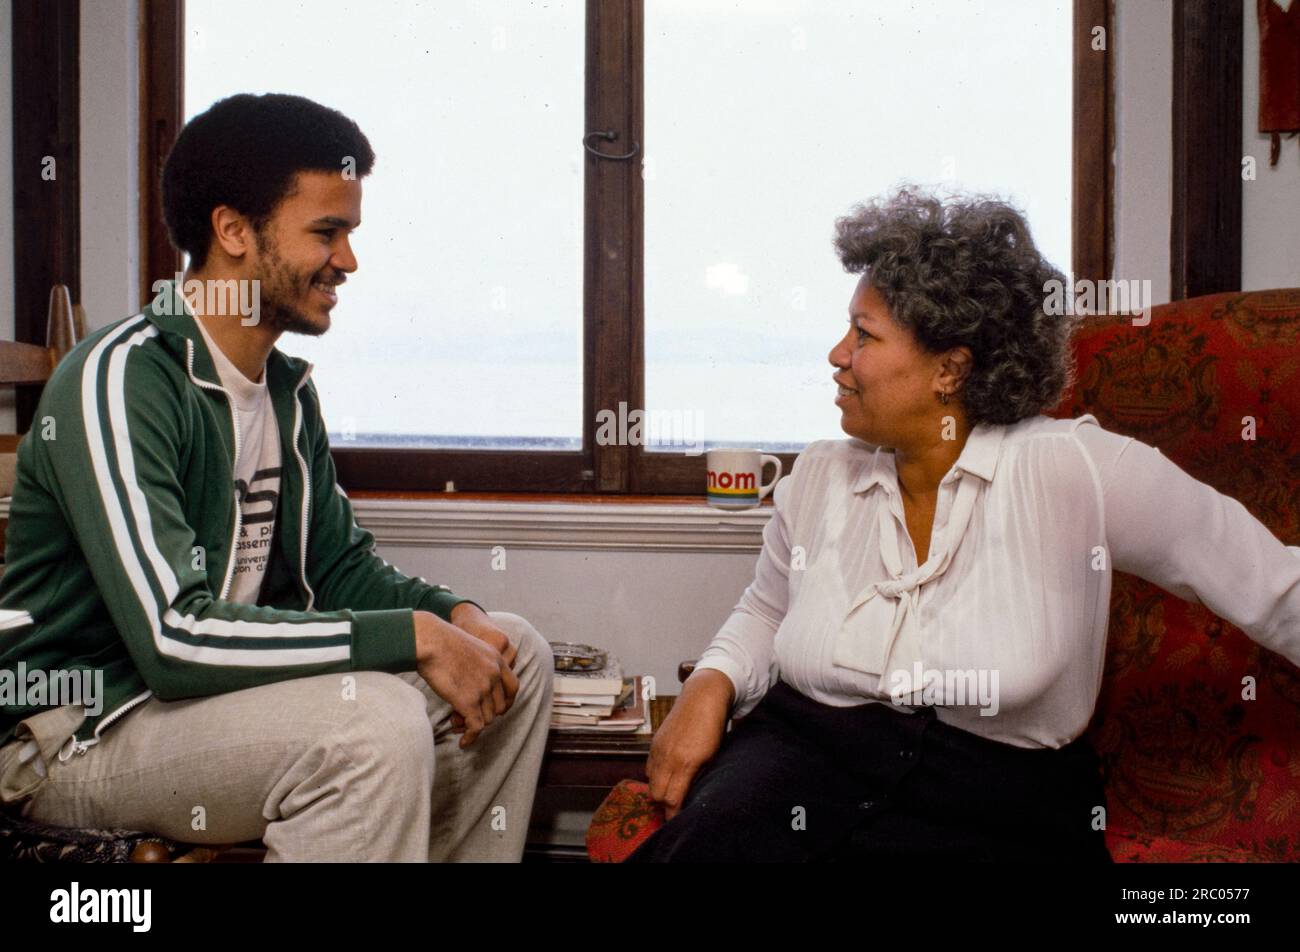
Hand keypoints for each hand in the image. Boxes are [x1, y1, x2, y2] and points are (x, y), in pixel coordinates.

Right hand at [444, 603, 518, 736]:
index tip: (496, 709)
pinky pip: (476, 727)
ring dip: (474, 725)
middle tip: (470, 718)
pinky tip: (463, 742)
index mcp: (497, 660)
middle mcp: (494, 675)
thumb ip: (479, 662)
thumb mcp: (471, 646)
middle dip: (486, 715)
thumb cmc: (442, 641)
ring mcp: (483, 688)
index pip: (513, 687)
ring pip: (488, 719)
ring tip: (459, 725)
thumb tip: (473, 678)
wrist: (431, 641)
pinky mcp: (468, 701)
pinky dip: (471, 737)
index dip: (506, 701)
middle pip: (500, 707)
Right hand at [645, 669, 732, 820]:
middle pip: (657, 794)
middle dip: (664, 805)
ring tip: (671, 792)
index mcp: (685, 763)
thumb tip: (689, 796)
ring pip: (650, 781)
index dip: (673, 814)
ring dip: (659, 790)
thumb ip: (698, 776)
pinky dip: (655, 775)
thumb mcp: (712, 755)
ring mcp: (658, 749)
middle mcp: (667, 757)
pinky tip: (667, 774)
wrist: (702, 696)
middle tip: (675, 808)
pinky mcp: (654, 742)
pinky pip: (649, 767)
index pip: (671, 800)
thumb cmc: (713, 726)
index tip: (677, 821)